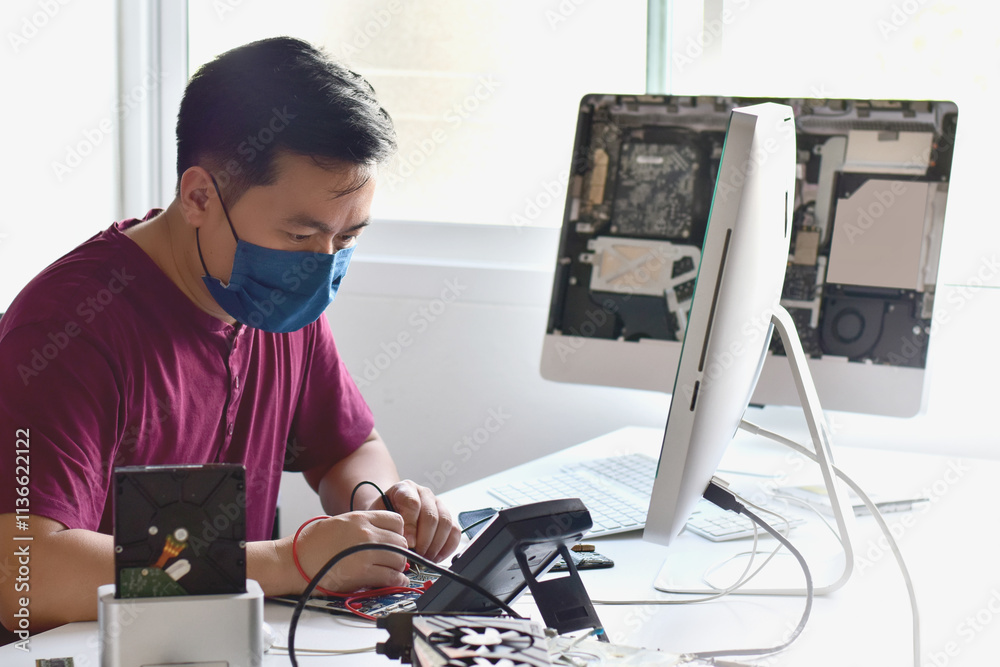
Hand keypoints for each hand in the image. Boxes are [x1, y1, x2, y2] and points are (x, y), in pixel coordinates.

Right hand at [293, 511, 408, 592]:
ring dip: (397, 566)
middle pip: (400, 541)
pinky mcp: (362, 574)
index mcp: (360, 518)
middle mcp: (366, 533)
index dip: (398, 532)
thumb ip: (363, 525)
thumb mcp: (340, 523)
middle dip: (399, 551)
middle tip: (392, 558)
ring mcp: (365, 553)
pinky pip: (391, 576)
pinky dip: (395, 579)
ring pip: (399, 559)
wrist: (294, 561)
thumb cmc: (312, 543)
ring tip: (391, 570)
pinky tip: (392, 580)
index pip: (397, 520)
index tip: (394, 539)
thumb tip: (383, 535)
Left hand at [367, 480, 461, 562]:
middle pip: (431, 515)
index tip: (408, 543)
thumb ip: (387, 526)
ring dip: (436, 545)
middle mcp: (424, 493)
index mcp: (405, 488)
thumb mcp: (379, 518)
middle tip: (417, 555)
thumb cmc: (383, 518)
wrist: (389, 513)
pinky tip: (436, 557)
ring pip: (446, 523)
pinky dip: (447, 547)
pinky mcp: (449, 517)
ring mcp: (438, 504)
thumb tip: (402, 545)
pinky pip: (455, 531)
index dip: (411, 525)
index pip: (412, 503)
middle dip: (424, 540)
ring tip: (425, 558)